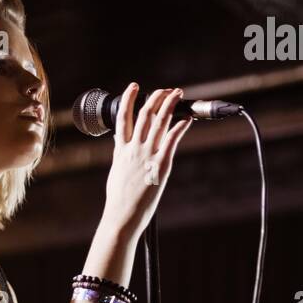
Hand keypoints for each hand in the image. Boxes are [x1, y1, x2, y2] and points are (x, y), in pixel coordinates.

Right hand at [104, 85, 191, 236]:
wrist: (121, 216)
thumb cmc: (119, 200)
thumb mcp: (115, 172)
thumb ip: (120, 154)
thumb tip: (119, 142)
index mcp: (121, 150)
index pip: (123, 116)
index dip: (129, 98)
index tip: (135, 86)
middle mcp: (134, 148)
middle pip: (145, 113)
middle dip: (157, 97)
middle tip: (166, 90)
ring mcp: (147, 155)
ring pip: (159, 121)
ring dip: (170, 104)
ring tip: (178, 94)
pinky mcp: (160, 166)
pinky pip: (172, 139)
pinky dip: (180, 126)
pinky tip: (187, 119)